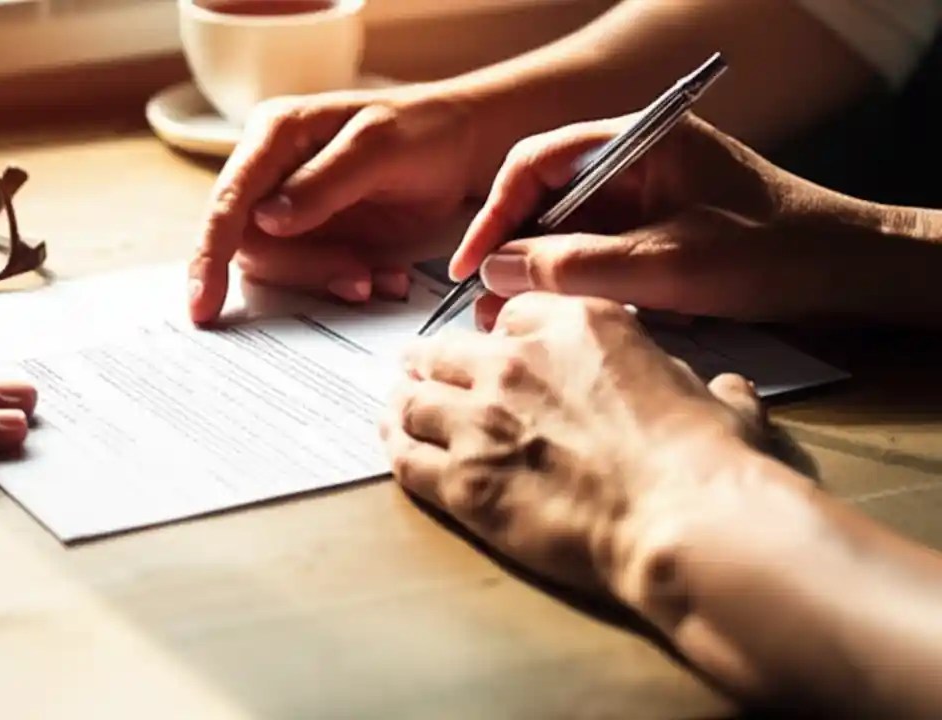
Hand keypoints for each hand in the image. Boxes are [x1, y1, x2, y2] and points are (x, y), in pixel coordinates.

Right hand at [188, 86, 479, 321]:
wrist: (461, 146)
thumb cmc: (422, 130)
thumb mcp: (378, 148)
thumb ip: (323, 182)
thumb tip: (265, 220)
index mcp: (274, 135)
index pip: (228, 201)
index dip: (209, 255)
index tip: (204, 306)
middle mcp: (271, 171)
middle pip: (249, 243)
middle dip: (302, 270)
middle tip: (359, 281)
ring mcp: (290, 206)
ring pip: (278, 265)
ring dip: (326, 279)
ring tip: (378, 278)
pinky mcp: (314, 235)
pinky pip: (310, 274)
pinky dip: (345, 282)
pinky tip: (384, 277)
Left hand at [381, 292, 765, 592]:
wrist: (683, 519)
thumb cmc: (705, 459)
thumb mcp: (710, 395)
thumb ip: (696, 384)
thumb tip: (726, 392)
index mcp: (573, 325)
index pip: (509, 312)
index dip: (500, 334)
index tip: (494, 348)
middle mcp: (514, 362)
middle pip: (445, 351)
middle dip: (434, 363)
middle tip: (423, 371)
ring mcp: (480, 420)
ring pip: (413, 399)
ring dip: (405, 402)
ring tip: (398, 407)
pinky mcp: (462, 481)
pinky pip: (406, 455)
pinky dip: (395, 446)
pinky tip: (394, 445)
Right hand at [452, 114, 938, 328]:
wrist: (849, 273)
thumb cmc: (774, 253)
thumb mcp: (665, 264)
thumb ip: (574, 267)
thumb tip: (494, 273)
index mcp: (638, 141)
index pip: (537, 163)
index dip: (494, 214)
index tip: (469, 263)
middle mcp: (636, 161)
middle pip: (547, 199)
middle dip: (513, 252)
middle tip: (485, 304)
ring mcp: (647, 196)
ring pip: (569, 230)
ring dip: (541, 275)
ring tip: (512, 321)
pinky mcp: (657, 229)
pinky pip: (599, 252)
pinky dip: (578, 285)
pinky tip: (564, 320)